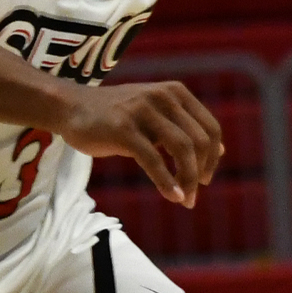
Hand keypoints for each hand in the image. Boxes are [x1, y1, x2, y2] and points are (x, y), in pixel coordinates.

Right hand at [56, 81, 222, 207]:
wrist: (72, 107)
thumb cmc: (117, 116)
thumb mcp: (156, 116)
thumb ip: (185, 129)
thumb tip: (219, 151)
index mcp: (175, 93)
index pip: (210, 128)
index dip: (212, 157)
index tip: (205, 178)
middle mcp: (163, 97)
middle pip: (199, 140)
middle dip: (201, 172)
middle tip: (194, 194)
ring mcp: (142, 111)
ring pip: (182, 149)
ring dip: (188, 179)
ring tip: (185, 199)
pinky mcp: (123, 129)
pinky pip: (154, 159)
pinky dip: (167, 182)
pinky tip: (172, 196)